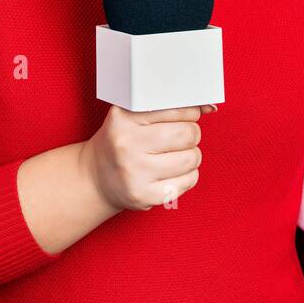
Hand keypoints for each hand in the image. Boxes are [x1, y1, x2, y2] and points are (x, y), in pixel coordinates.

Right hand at [81, 103, 211, 211]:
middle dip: (191, 135)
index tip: (188, 116)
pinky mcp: (144, 196)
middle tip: (181, 138)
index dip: (190, 112)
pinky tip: (172, 173)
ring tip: (176, 156)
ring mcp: (135, 172)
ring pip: (192, 158)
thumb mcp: (131, 117)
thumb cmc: (121, 142)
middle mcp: (126, 145)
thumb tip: (208, 107)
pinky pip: (188, 181)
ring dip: (191, 156)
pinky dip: (188, 176)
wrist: (95, 178)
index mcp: (123, 119)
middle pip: (187, 134)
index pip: (176, 108)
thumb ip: (166, 107)